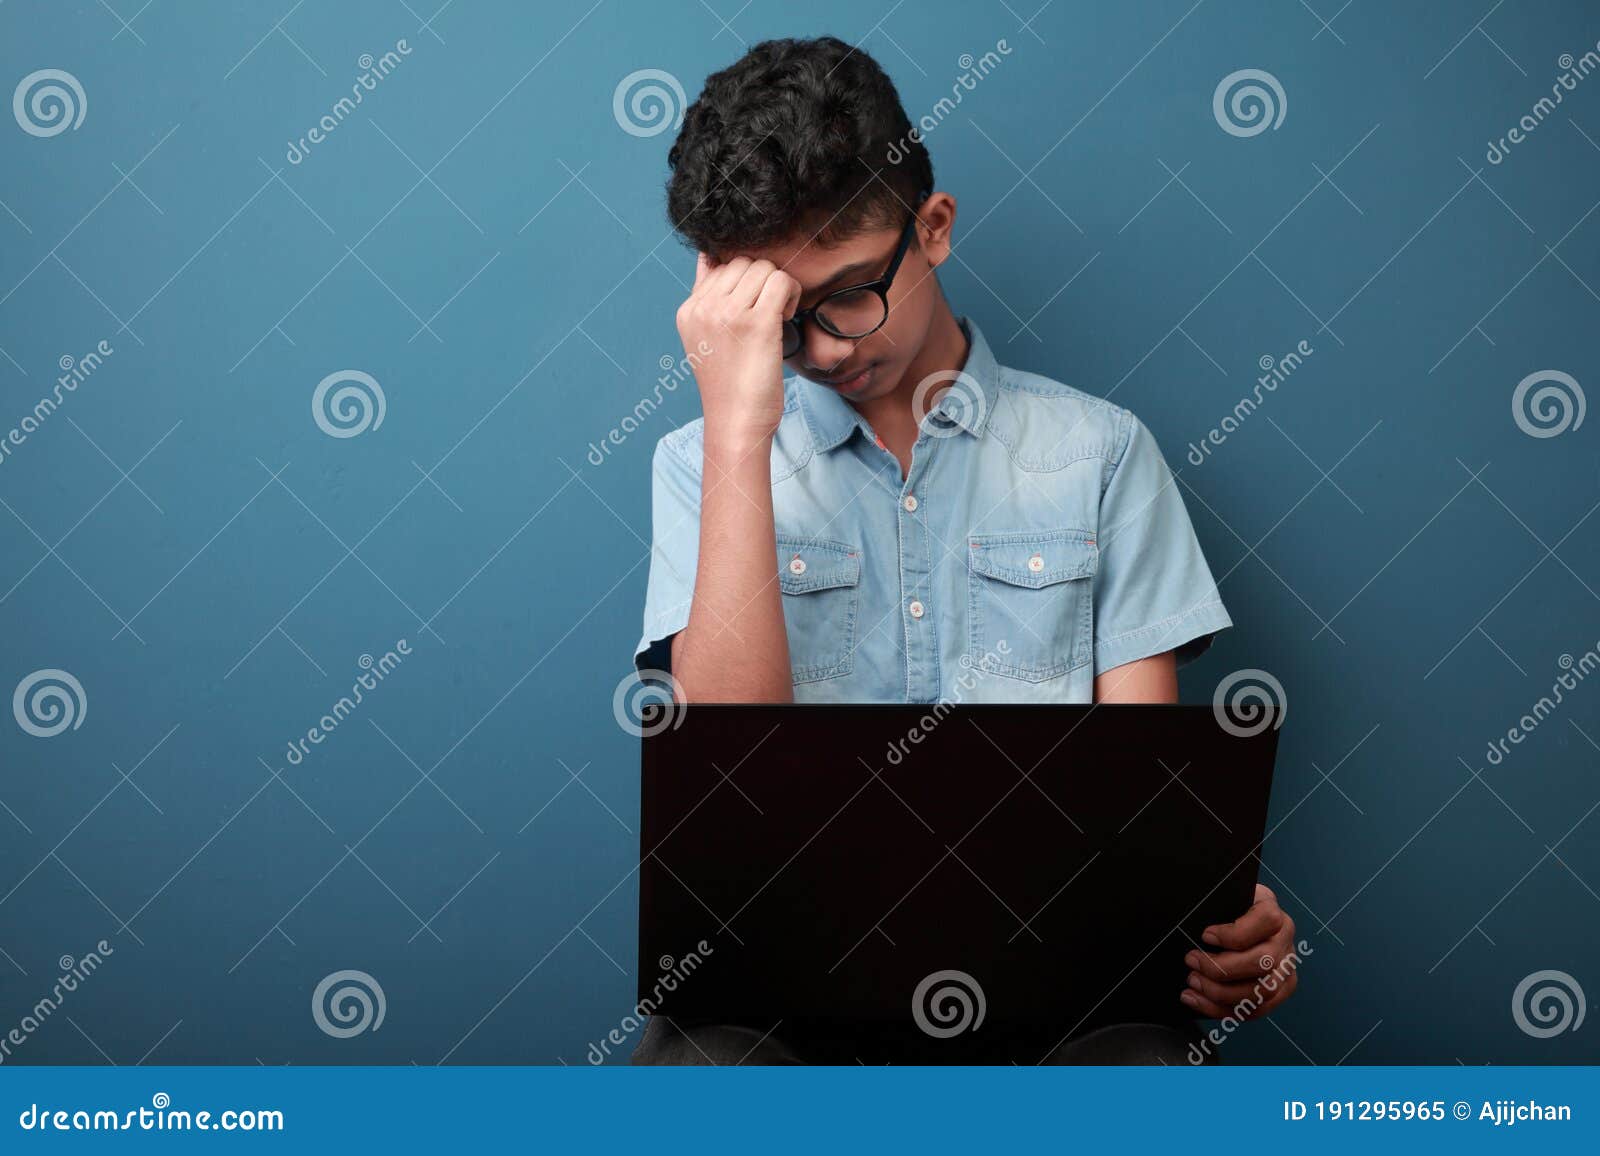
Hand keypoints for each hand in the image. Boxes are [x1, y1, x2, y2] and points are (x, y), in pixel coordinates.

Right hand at [675, 252, 800, 450]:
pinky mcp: (757, 323)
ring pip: (763, 267)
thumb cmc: (729, 385)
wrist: (736, 422)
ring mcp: (729, 314)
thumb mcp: (705, 338)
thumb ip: (707, 299)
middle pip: (743, 261)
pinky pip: (781, 281)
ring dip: (779, 285)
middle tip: (769, 310)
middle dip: (762, 279)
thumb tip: (710, 256)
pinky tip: (788, 316)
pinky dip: (792, 293)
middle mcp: (704, 308)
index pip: (719, 263)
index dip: (744, 280)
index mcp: (689, 310)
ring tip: (779, 314)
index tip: (752, 306)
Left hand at [1180, 884, 1299, 1019]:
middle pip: (1263, 962)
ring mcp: (1285, 968)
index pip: (1267, 920)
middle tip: (1191, 961)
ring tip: (1193, 983)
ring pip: (1262, 991)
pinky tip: (1198, 999)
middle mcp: (1284, 940)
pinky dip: (1222, 1009)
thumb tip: (1194, 926)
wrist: (1238, 920)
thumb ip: (1215, 905)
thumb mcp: (1222, 897)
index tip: (1205, 936)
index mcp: (1272, 911)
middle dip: (1220, 968)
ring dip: (1220, 993)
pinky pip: (1256, 1009)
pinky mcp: (1279, 991)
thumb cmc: (1225, 909)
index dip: (1235, 933)